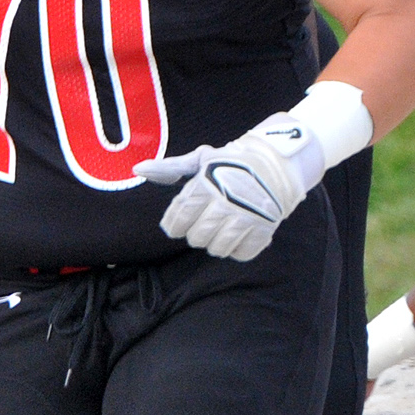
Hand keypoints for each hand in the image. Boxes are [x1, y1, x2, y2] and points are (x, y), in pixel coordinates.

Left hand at [132, 112, 321, 260]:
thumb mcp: (201, 160)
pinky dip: (238, 248)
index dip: (175, 225)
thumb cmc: (232, 162)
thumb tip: (138, 168)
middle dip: (197, 233)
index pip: (178, 219)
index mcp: (205, 184)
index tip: (179, 222)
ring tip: (222, 227)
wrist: (276, 161)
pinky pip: (242, 254)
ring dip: (217, 242)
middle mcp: (225, 202)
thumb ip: (170, 168)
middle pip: (197, 238)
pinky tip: (239, 233)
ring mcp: (246, 216)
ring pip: (218, 249)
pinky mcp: (265, 228)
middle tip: (206, 220)